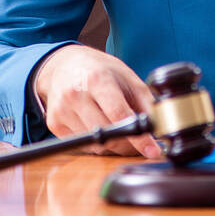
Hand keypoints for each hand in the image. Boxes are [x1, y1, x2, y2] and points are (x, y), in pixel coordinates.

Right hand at [34, 45, 163, 158]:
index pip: (119, 115)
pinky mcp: (54, 124)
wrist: (63, 65)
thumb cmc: (98, 70)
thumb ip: (145, 101)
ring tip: (115, 126)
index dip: (138, 136)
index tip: (153, 150)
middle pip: (108, 134)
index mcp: (96, 79)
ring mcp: (61, 111)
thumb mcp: (126, 76)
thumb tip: (161, 126)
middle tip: (138, 139)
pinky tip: (97, 124)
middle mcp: (75, 95)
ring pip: (96, 145)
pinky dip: (96, 143)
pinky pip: (83, 145)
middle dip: (129, 142)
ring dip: (112, 144)